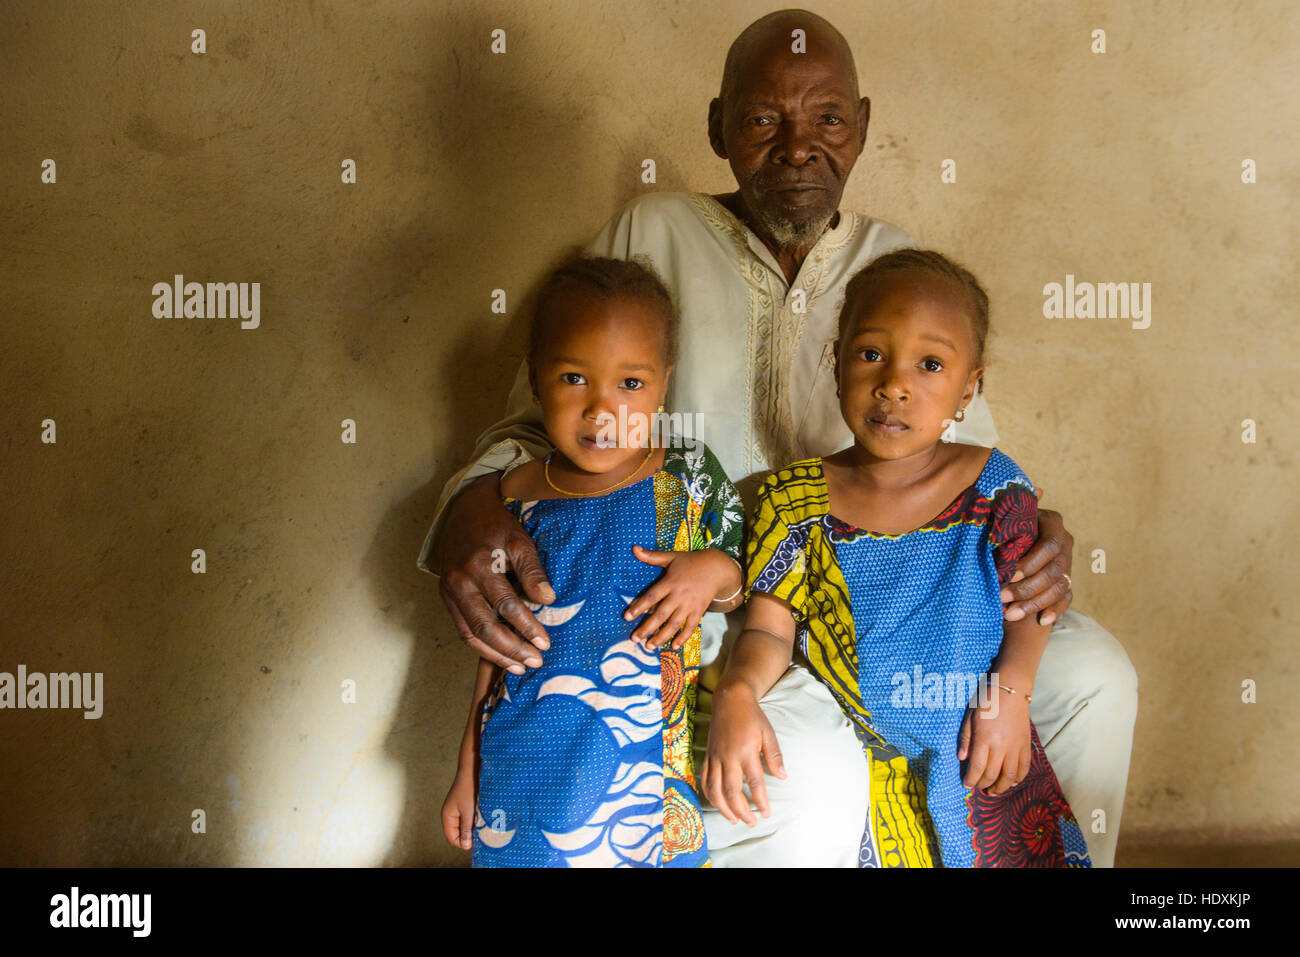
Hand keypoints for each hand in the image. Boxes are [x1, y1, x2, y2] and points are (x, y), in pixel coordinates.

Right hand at [438, 474, 555, 674]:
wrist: (464, 510)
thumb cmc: (496, 526)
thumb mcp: (519, 540)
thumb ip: (532, 570)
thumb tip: (547, 600)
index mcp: (479, 566)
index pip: (506, 605)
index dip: (526, 627)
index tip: (545, 643)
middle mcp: (459, 583)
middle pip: (485, 627)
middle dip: (511, 649)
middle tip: (534, 662)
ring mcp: (449, 592)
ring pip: (471, 634)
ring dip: (495, 654)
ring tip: (519, 667)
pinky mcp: (446, 598)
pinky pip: (462, 629)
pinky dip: (481, 646)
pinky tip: (501, 655)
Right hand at [441, 768, 475, 850]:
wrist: (472, 770)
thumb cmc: (469, 790)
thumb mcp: (468, 812)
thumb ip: (467, 829)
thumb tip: (465, 846)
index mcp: (447, 817)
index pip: (452, 838)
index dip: (462, 843)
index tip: (475, 842)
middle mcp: (450, 814)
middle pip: (458, 833)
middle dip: (468, 835)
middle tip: (481, 834)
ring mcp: (457, 809)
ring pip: (464, 826)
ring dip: (473, 827)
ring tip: (482, 825)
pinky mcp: (464, 805)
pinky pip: (468, 818)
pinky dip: (474, 820)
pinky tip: (482, 818)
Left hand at [624, 546, 738, 649]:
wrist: (717, 568)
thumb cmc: (690, 562)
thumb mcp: (671, 557)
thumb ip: (652, 556)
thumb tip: (634, 548)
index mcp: (670, 582)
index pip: (652, 596)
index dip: (638, 607)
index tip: (626, 617)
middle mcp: (679, 595)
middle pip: (661, 614)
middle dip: (647, 628)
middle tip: (634, 638)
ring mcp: (690, 605)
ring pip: (674, 624)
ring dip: (661, 636)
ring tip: (649, 646)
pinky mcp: (699, 611)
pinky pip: (690, 627)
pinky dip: (683, 637)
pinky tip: (673, 646)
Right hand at [699, 681, 786, 825]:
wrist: (729, 699)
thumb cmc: (752, 716)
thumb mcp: (768, 733)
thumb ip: (774, 756)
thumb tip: (782, 777)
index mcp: (745, 752)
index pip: (754, 782)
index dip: (760, 801)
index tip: (766, 814)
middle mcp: (728, 757)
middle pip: (731, 791)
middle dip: (741, 810)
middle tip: (751, 822)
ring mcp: (715, 757)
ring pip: (715, 789)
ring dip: (723, 808)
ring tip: (734, 819)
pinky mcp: (708, 755)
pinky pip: (705, 779)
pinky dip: (709, 794)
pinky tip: (717, 803)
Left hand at [957, 686, 1031, 795]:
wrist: (1011, 690)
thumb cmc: (986, 701)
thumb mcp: (970, 717)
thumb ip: (966, 739)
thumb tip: (962, 759)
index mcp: (985, 740)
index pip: (977, 768)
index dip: (971, 780)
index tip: (966, 785)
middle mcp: (1001, 747)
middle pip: (992, 775)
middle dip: (983, 785)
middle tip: (978, 789)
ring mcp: (1016, 748)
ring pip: (1010, 777)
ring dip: (1001, 788)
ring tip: (993, 791)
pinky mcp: (1026, 746)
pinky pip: (1024, 768)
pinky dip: (1018, 778)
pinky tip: (1011, 782)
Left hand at [1001, 490, 1073, 626]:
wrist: (1010, 543)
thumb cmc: (1005, 525)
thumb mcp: (1008, 514)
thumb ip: (1017, 504)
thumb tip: (1036, 488)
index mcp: (1053, 524)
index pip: (1049, 546)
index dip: (1030, 562)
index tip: (1007, 574)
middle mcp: (1065, 544)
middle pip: (1053, 571)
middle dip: (1026, 587)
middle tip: (1001, 597)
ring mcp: (1067, 565)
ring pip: (1058, 588)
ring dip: (1034, 602)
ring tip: (1009, 613)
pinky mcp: (1066, 584)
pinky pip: (1066, 600)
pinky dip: (1055, 610)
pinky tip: (1041, 620)